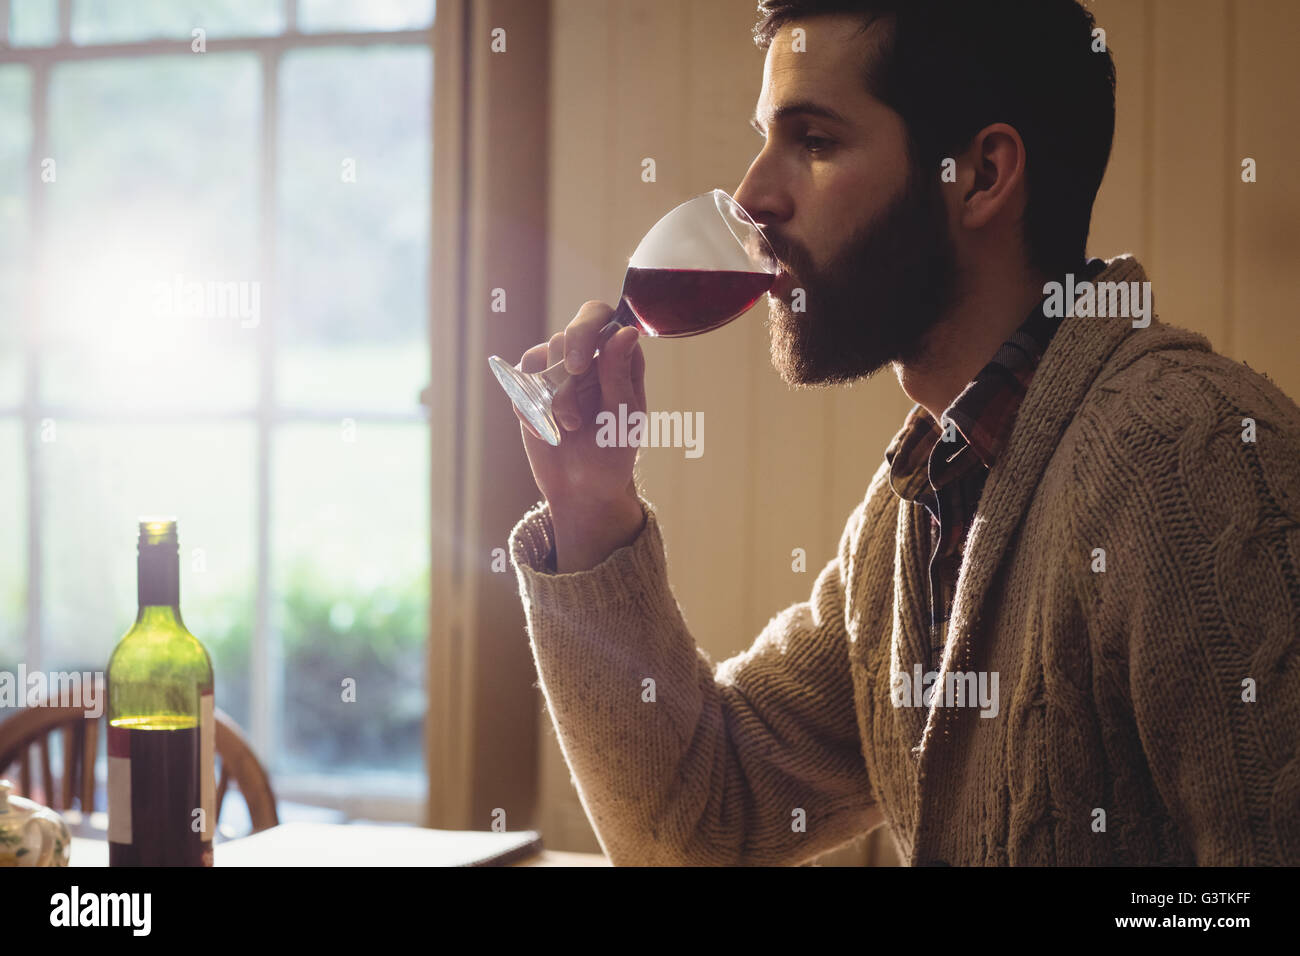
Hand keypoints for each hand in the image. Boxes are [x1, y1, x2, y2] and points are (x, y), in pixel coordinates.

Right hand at [515, 301, 646, 570]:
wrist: (581, 490)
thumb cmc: (612, 455)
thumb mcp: (623, 418)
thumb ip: (620, 375)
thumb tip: (626, 331)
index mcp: (618, 357)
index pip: (599, 316)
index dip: (585, 331)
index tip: (578, 366)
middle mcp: (589, 357)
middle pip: (566, 335)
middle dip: (565, 374)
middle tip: (572, 415)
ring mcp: (558, 372)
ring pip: (542, 357)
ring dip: (553, 398)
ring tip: (568, 428)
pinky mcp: (532, 388)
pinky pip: (520, 380)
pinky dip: (529, 407)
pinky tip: (545, 433)